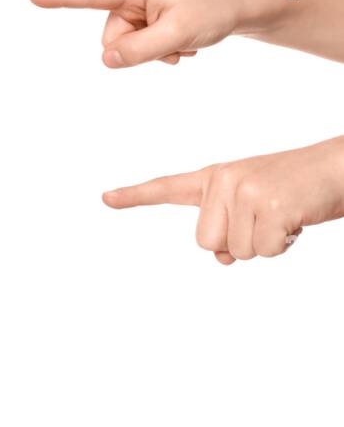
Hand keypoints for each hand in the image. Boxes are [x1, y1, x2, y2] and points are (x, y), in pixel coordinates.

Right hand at [29, 0, 284, 67]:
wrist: (244, 7)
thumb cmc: (214, 10)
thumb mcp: (179, 33)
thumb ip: (140, 49)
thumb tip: (104, 60)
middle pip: (111, 36)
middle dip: (136, 50)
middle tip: (173, 46)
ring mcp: (142, 10)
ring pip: (126, 46)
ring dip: (152, 54)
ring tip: (182, 46)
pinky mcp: (152, 21)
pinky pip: (140, 47)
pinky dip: (161, 52)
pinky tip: (184, 47)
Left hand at [104, 138, 343, 263]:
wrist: (338, 168)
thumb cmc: (297, 189)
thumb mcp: (256, 205)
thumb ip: (229, 227)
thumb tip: (222, 258)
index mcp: (215, 177)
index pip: (168, 187)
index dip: (135, 196)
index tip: (105, 198)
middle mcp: (223, 181)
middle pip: (207, 243)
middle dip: (239, 242)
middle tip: (267, 219)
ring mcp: (245, 192)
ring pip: (238, 251)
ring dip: (267, 243)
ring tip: (285, 215)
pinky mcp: (270, 207)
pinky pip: (265, 251)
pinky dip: (284, 245)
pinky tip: (296, 220)